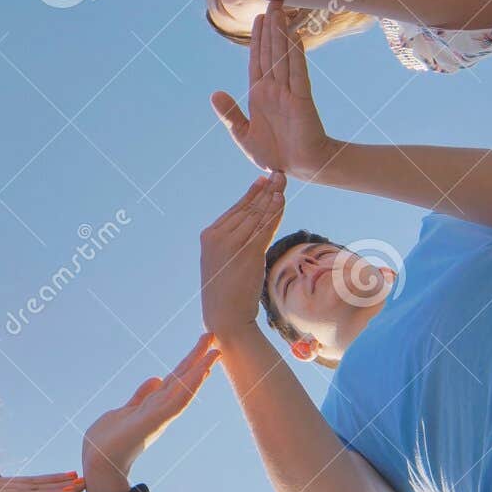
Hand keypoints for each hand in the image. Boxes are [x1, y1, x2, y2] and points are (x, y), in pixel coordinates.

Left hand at [81, 333, 219, 491]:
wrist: (99, 462)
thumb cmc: (110, 440)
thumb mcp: (126, 410)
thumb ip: (141, 395)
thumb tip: (155, 378)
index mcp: (154, 405)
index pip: (175, 379)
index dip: (188, 362)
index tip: (202, 344)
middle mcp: (160, 409)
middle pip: (182, 379)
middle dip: (197, 358)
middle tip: (214, 336)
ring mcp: (159, 416)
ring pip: (183, 388)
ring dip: (199, 370)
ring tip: (214, 352)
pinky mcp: (153, 422)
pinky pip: (176, 402)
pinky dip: (189, 387)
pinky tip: (200, 374)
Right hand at [198, 173, 286, 340]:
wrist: (224, 316)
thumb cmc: (227, 293)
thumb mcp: (226, 262)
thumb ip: (235, 243)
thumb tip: (253, 229)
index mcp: (209, 236)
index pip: (235, 210)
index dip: (251, 193)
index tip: (263, 180)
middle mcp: (218, 236)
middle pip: (246, 208)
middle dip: (264, 190)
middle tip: (278, 175)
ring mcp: (231, 243)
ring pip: (256, 215)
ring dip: (271, 197)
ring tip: (282, 182)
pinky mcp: (247, 252)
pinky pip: (264, 227)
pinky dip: (274, 212)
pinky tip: (281, 200)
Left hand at [212, 4, 336, 179]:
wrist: (299, 168)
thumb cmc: (273, 154)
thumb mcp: (242, 134)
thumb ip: (230, 114)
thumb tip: (215, 93)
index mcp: (259, 94)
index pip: (256, 60)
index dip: (256, 39)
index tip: (258, 18)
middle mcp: (274, 89)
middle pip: (271, 52)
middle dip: (270, 27)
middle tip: (272, 2)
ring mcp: (288, 92)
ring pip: (283, 57)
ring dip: (281, 34)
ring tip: (280, 11)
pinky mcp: (301, 100)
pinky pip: (298, 74)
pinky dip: (296, 55)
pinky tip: (294, 37)